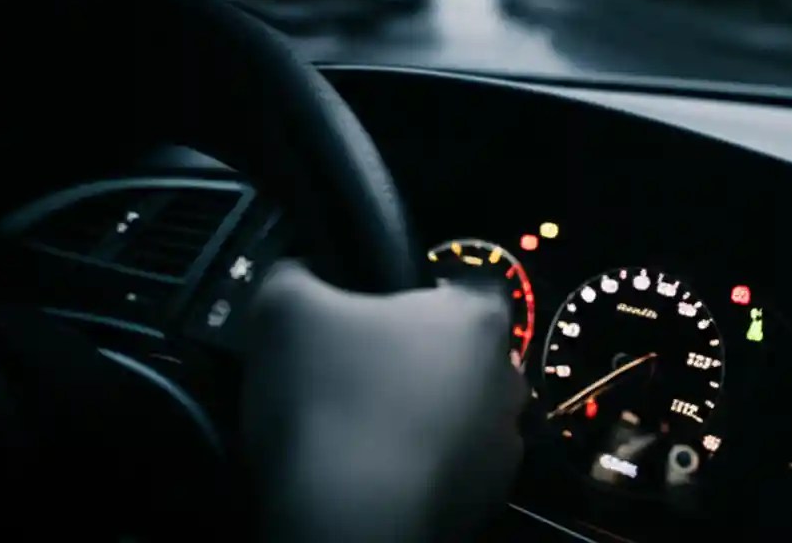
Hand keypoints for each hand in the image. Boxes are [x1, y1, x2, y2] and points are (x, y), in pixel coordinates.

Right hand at [242, 261, 525, 541]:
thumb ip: (298, 274)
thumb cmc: (329, 399)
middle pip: (459, 350)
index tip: (369, 313)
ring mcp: (504, 445)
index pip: (463, 281)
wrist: (350, 525)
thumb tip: (302, 274)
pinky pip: (451, 467)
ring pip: (458, 412)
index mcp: (479, 317)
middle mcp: (508, 378)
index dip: (413, 292)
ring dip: (419, 415)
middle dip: (415, 357)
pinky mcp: (487, 501)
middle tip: (354, 373)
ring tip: (357, 432)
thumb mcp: (283, 308)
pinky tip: (371, 474)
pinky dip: (418, 466)